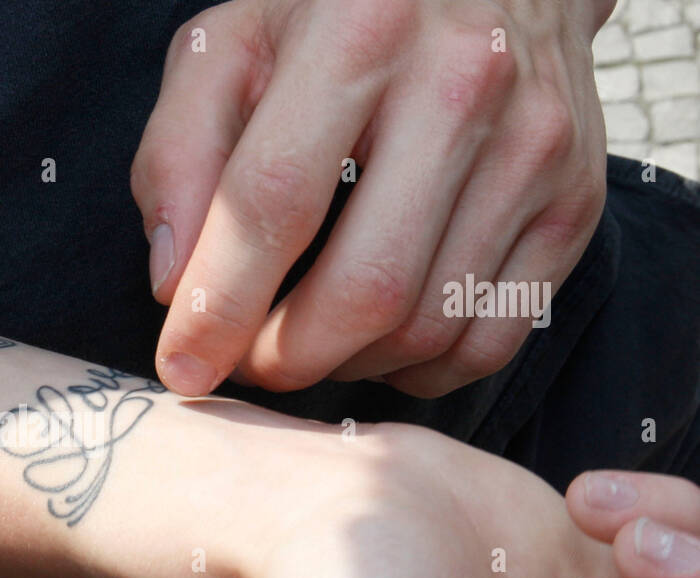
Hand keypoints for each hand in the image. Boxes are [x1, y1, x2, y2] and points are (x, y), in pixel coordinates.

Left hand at [132, 0, 613, 398]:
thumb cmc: (334, 20)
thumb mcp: (228, 50)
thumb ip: (178, 156)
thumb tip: (174, 286)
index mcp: (360, 33)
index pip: (274, 203)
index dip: (218, 307)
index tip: (182, 365)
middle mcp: (465, 85)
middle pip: (364, 290)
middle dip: (284, 358)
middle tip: (245, 360)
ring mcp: (535, 150)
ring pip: (426, 327)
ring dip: (344, 366)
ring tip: (301, 340)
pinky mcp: (576, 204)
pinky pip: (488, 339)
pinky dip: (417, 370)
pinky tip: (374, 341)